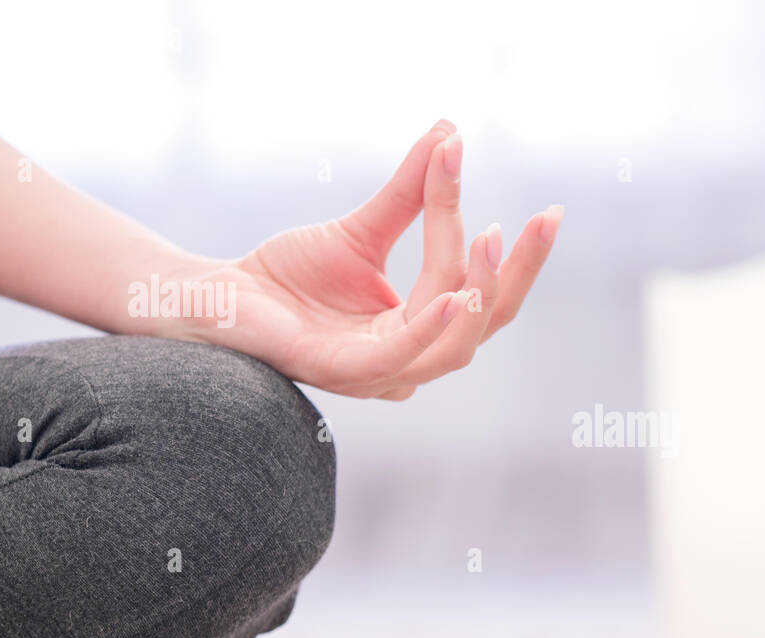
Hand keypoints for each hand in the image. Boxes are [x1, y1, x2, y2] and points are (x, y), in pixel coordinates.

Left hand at [177, 120, 560, 398]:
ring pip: (453, 343)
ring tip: (489, 235)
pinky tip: (455, 293)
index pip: (480, 295)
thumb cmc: (289, 278)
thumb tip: (450, 135)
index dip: (516, 259)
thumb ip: (412, 194)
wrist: (218, 297)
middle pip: (484, 324)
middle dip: (516, 274)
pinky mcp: (342, 373)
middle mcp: (409, 362)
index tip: (546, 210)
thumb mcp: (363, 230)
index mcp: (420, 333)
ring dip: (478, 289)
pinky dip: (430, 327)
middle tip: (544, 222)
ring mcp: (378, 374)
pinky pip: (400, 358)